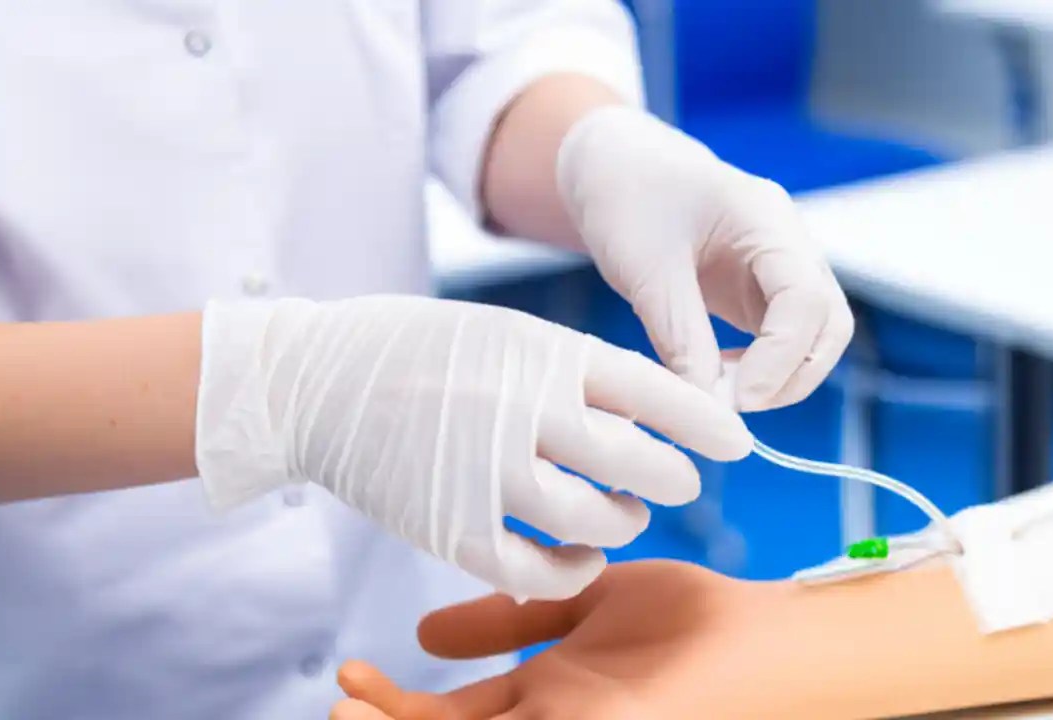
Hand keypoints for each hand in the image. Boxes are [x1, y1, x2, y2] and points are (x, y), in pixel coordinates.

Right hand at [195, 297, 750, 599]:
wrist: (316, 379)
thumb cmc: (418, 349)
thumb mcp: (505, 332)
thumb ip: (571, 369)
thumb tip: (645, 412)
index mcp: (545, 354)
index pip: (655, 390)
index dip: (706, 422)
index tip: (736, 443)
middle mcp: (526, 412)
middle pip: (639, 462)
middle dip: (675, 480)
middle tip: (678, 483)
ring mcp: (489, 472)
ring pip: (596, 520)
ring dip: (624, 524)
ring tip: (623, 518)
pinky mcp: (453, 526)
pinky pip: (536, 570)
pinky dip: (569, 570)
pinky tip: (577, 557)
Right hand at [331, 561, 801, 719]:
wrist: (764, 636)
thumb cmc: (688, 620)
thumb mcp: (582, 603)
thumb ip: (513, 612)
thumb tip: (426, 630)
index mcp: (540, 695)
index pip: (446, 713)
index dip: (392, 703)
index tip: (350, 675)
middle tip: (341, 706)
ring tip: (359, 716)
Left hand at [557, 107, 853, 410]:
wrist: (614, 166)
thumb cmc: (625, 197)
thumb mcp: (644, 269)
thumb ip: (680, 337)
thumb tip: (708, 406)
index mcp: (767, 219)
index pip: (806, 300)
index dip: (780, 359)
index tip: (736, 400)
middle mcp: (789, 243)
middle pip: (829, 324)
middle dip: (791, 376)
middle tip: (731, 407)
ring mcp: (781, 267)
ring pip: (815, 337)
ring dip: (780, 378)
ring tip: (718, 394)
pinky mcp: (762, 290)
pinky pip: (783, 340)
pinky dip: (761, 370)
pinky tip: (716, 378)